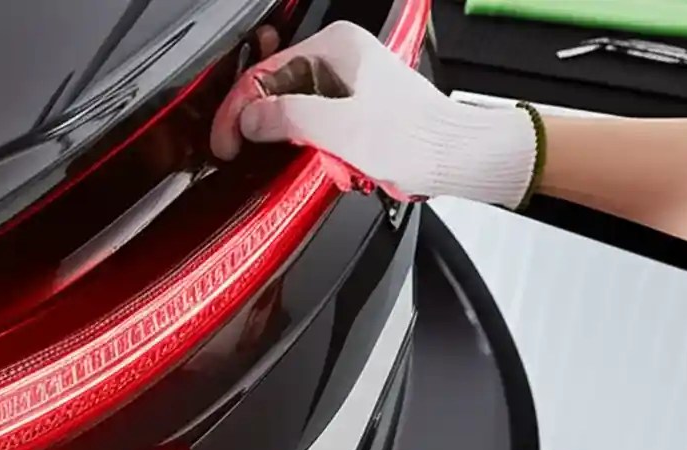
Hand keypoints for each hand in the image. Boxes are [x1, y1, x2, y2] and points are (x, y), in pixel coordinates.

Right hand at [211, 21, 536, 208]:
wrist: (462, 159)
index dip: (238, 112)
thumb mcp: (338, 129)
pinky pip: (322, 133)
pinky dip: (328, 155)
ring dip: (309, 150)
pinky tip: (348, 166)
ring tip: (338, 164)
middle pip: (278, 96)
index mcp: (336, 47)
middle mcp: (342, 59)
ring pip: (299, 119)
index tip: (225, 142)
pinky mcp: (359, 113)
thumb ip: (285, 118)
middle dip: (278, 134)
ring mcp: (351, 86)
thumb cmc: (418, 137)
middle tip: (259, 157)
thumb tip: (247, 118)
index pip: (264, 75)